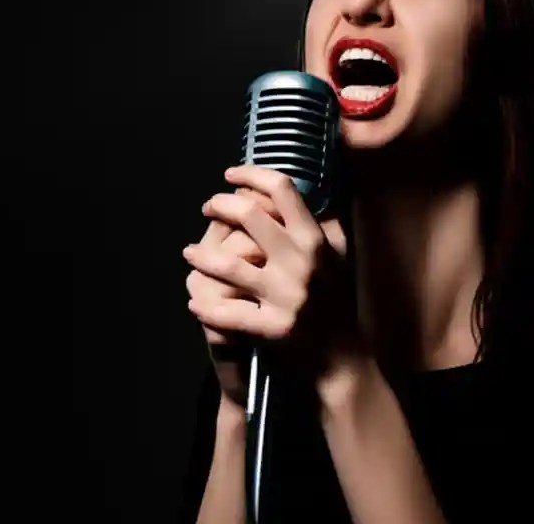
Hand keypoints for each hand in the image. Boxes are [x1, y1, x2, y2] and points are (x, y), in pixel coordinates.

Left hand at [183, 165, 352, 386]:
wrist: (344, 359)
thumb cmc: (336, 302)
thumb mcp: (338, 257)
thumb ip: (321, 223)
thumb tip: (293, 189)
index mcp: (316, 240)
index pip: (283, 190)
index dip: (251, 175)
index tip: (231, 174)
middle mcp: (301, 262)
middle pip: (249, 216)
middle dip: (219, 205)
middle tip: (207, 207)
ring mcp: (287, 295)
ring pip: (229, 265)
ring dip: (201, 256)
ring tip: (189, 253)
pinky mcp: (274, 327)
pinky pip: (229, 314)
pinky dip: (206, 308)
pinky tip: (193, 302)